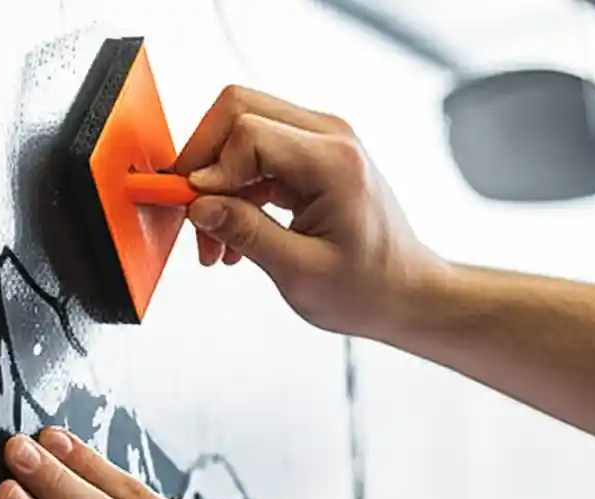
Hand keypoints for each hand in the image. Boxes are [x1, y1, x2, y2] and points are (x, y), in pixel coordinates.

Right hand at [174, 85, 450, 340]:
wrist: (404, 292)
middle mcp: (329, 136)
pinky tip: (231, 234)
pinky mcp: (310, 155)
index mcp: (333, 161)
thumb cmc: (366, 288)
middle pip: (238, 109)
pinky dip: (232, 187)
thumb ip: (246, 232)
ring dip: (215, 179)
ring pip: (240, 126)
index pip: (247, 132)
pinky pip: (253, 151)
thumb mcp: (299, 272)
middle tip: (191, 212)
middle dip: (203, 161)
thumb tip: (198, 205)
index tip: (196, 213)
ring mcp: (320, 140)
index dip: (210, 170)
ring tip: (213, 240)